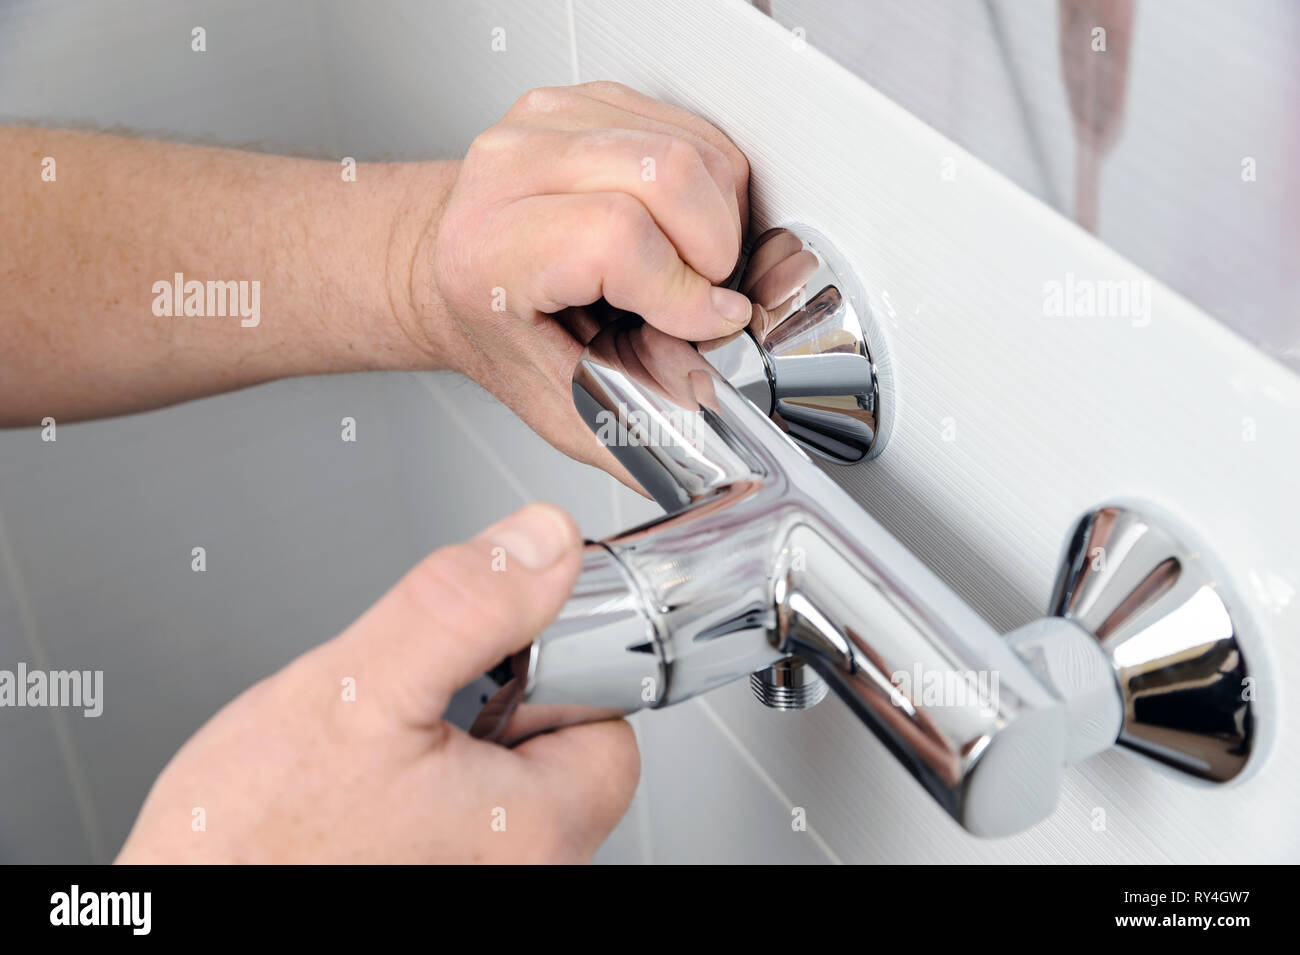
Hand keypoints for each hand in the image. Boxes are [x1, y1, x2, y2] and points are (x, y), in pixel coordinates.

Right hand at [116, 503, 638, 863]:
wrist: (176, 913)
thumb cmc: (248, 849)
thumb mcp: (358, 688)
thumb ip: (463, 606)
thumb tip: (544, 544)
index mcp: (537, 831)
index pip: (608, 719)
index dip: (550, 668)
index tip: (495, 657)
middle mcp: (527, 875)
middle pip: (555, 750)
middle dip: (488, 707)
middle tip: (410, 713)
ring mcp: (482, 888)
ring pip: (501, 782)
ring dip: (445, 749)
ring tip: (376, 757)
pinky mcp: (435, 888)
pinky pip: (458, 821)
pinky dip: (419, 792)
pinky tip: (365, 791)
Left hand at [404, 81, 751, 482]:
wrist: (450, 265)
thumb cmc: (499, 328)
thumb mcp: (557, 402)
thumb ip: (634, 435)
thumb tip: (709, 454)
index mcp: (490, 249)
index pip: (615, 237)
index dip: (683, 289)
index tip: (708, 321)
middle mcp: (510, 169)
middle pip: (666, 174)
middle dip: (715, 248)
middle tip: (705, 295)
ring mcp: (549, 122)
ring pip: (690, 146)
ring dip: (720, 217)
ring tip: (690, 264)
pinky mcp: (587, 101)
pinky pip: (692, 129)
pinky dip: (713, 185)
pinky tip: (681, 227)